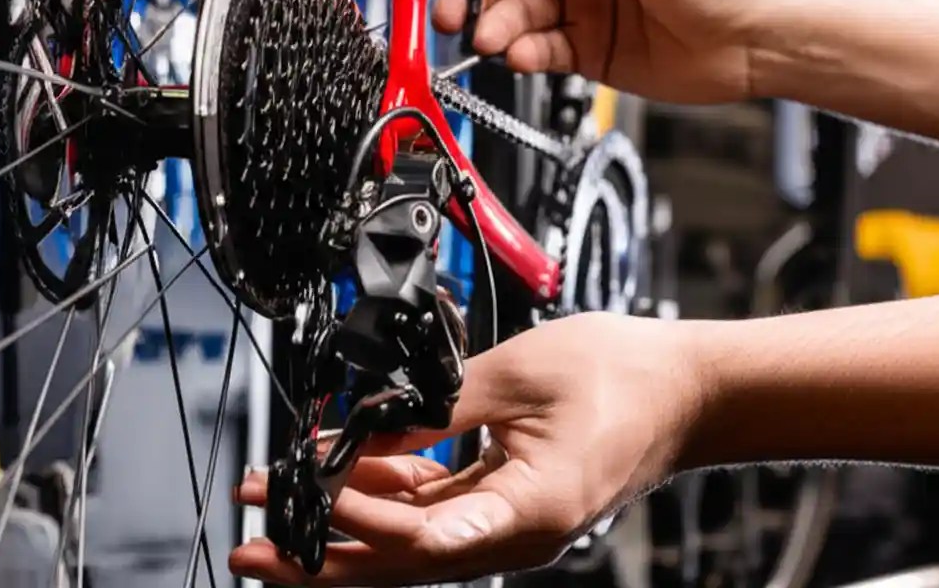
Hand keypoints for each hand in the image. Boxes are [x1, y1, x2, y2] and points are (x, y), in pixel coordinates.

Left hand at [228, 313, 706, 585]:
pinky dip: (384, 500)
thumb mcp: (516, 376)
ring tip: (278, 511)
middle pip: (401, 560)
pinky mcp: (505, 504)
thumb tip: (360, 432)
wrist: (684, 389)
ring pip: (410, 542)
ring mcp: (509, 523)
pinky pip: (433, 514)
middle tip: (254, 548)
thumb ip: (433, 410)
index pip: (420, 535)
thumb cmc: (622, 377)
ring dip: (343, 527)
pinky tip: (341, 477)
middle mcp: (514, 533)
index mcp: (528, 511)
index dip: (350, 522)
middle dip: (322, 556)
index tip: (293, 503)